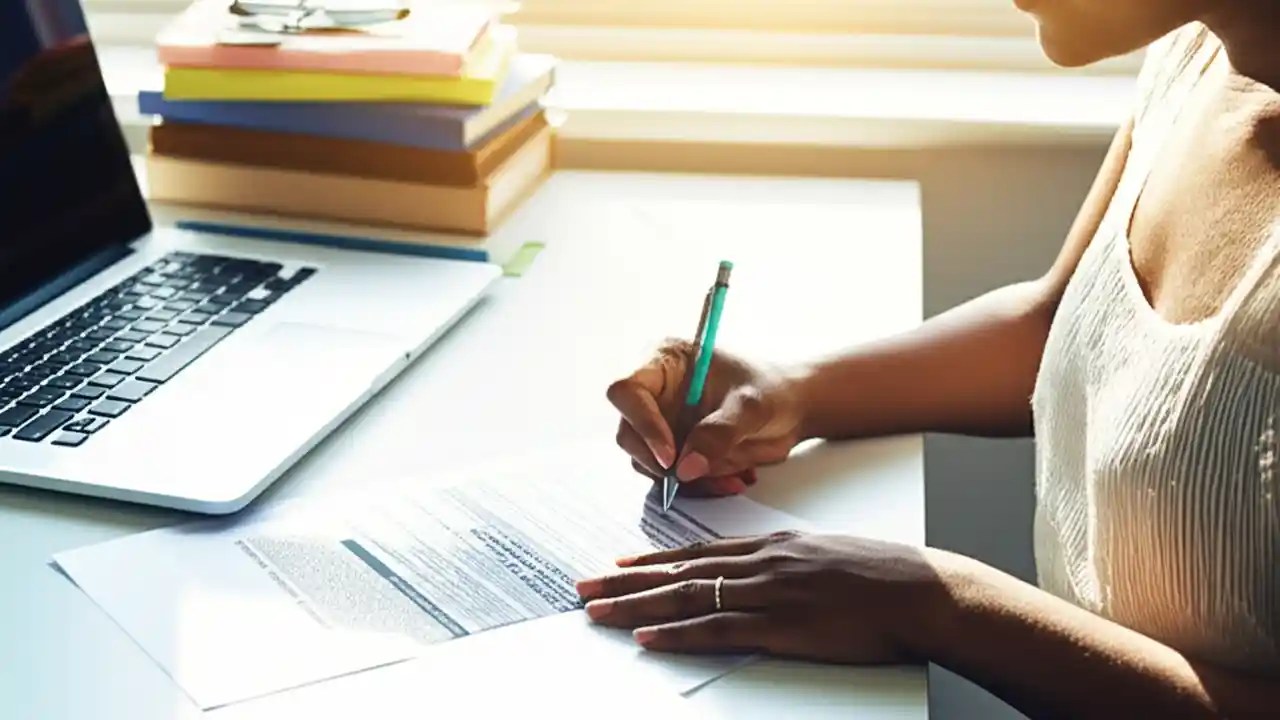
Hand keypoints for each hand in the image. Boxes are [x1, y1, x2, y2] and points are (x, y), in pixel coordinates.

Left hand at [575, 531, 945, 663]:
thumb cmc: (885, 576)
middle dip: (626, 580)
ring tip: (596, 610)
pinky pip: (716, 630)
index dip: (653, 561)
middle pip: (679, 572)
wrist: (921, 591)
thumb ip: (791, 561)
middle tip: (583, 586)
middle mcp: (761, 563)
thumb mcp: (829, 554)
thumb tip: (766, 571)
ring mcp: (768, 593)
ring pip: (686, 598)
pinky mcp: (781, 626)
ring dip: (635, 606)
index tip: (619, 564)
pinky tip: (647, 638)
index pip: (698, 552)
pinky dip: (676, 634)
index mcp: (773, 546)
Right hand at [606, 340, 806, 496]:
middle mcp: (655, 393)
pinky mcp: (673, 450)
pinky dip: (698, 487)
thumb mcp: (752, 407)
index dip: (642, 423)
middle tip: (694, 475)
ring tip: (731, 476)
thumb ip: (719, 434)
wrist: (792, 409)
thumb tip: (684, 469)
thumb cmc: (773, 390)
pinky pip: (671, 478)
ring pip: (648, 463)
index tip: (670, 455)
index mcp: (665, 362)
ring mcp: (662, 424)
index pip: (627, 390)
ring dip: (686, 480)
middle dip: (661, 462)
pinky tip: (732, 479)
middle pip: (629, 433)